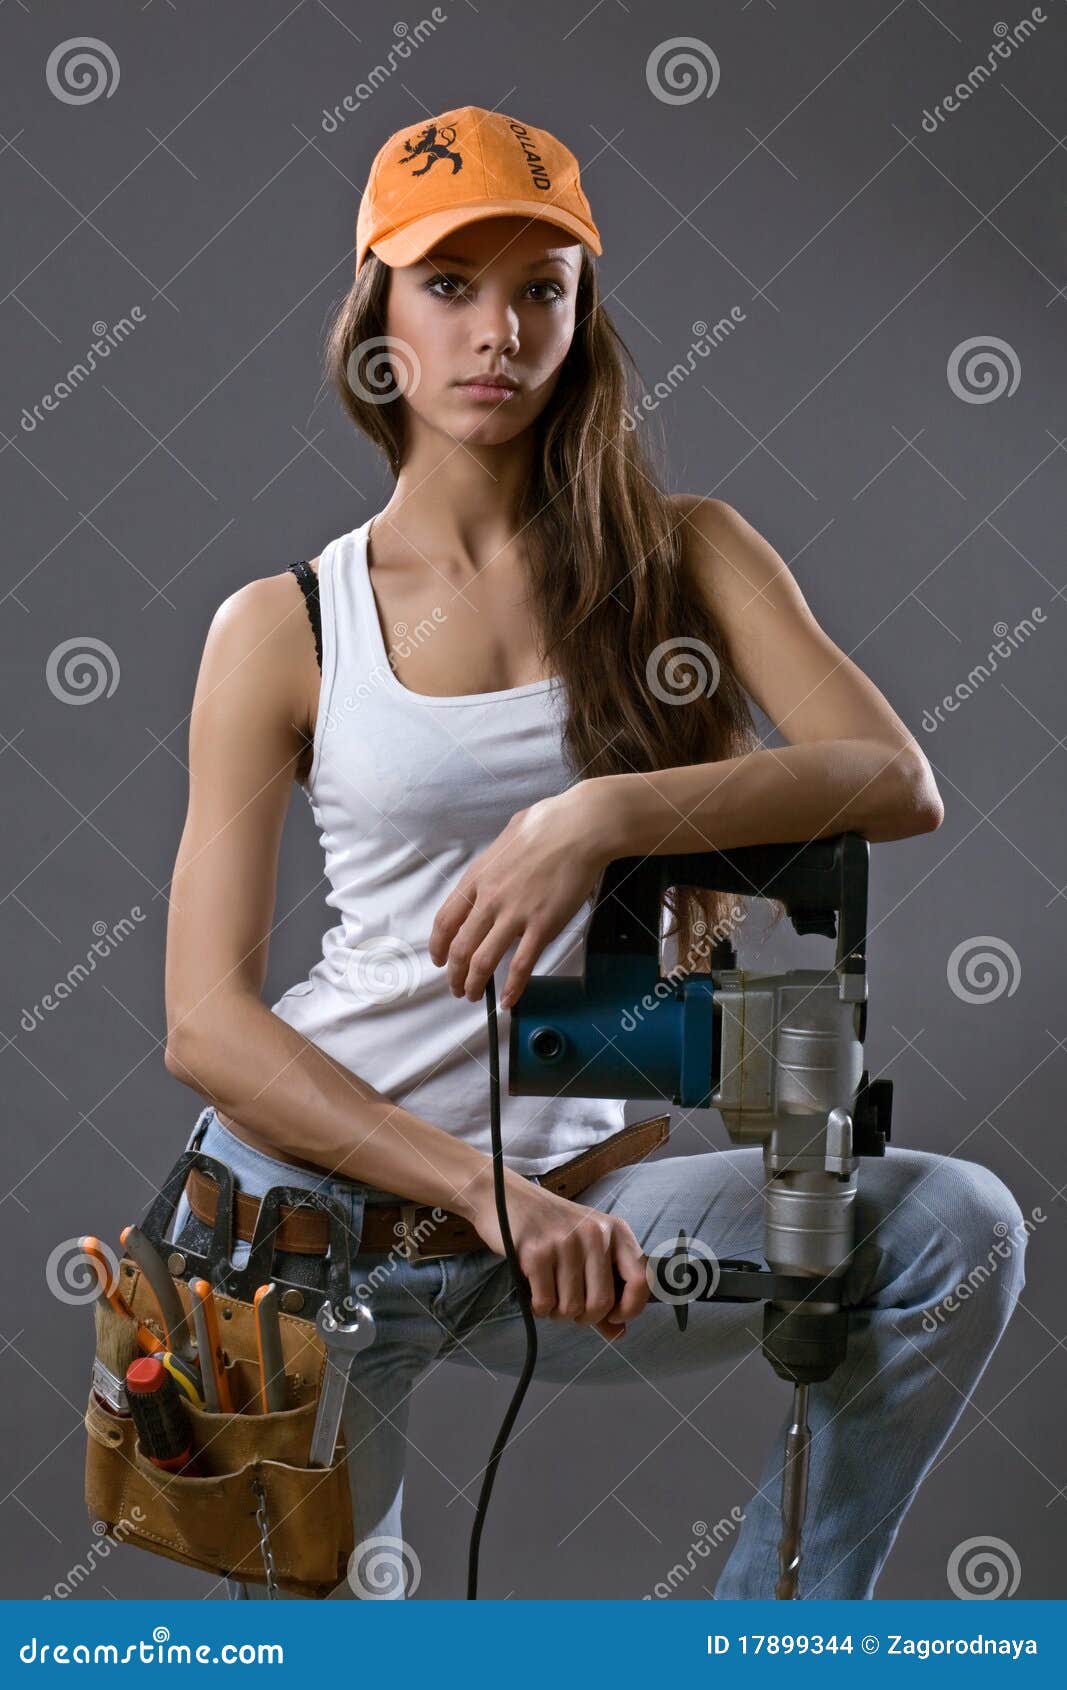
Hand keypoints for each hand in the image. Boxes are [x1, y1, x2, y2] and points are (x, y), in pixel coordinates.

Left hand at [428, 785, 612, 1008]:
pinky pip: (521, 965)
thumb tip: (497, 867)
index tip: (439, 958)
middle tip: (456, 986)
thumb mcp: (507, 836)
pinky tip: (509, 1000)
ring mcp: (515, 914)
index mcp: (478, 877)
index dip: (439, 945)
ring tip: (473, 996)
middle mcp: (490, 899)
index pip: (445, 920)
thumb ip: (496, 859)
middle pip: (460, 947)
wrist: (580, 828)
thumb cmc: (549, 824)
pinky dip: (512, 988)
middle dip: (454, 973)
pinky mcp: (542, 926)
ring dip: (474, 984)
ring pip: (483, 961)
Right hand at [468, 1174, 650, 1340]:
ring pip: (571, 1307)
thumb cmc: (552, 1228)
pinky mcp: (536, 1252)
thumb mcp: (587, 1248)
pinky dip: (539, 1307)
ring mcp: (565, 1241)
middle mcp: (595, 1234)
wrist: (507, 1197)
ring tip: (549, 1294)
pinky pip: (545, 1303)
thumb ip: (606, 1289)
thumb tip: (619, 1333)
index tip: (613, 1316)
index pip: (640, 1280)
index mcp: (616, 1230)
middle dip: (584, 1317)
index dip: (630, 1308)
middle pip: (601, 1303)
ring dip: (558, 1312)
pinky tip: (534, 1292)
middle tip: (570, 1306)